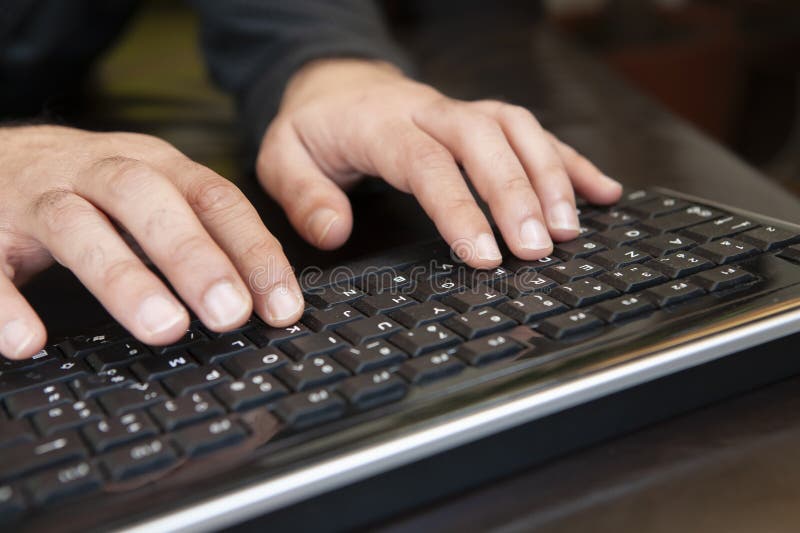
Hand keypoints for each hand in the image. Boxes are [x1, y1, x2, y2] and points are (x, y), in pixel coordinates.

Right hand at [0, 126, 303, 358]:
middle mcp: (96, 171)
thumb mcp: (155, 196)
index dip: (253, 250)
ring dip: (123, 278)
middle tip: (229, 313)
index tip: (282, 306)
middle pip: (147, 199)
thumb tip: (263, 298)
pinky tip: (29, 340)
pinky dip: (5, 302)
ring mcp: (35, 195)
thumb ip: (202, 235)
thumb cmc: (93, 189)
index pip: (214, 198)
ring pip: (76, 225)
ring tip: (164, 327)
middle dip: (194, 256)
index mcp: (152, 165)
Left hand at [258, 59, 621, 266]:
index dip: (461, 210)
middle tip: (540, 248)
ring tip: (571, 230)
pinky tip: (602, 192)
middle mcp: (431, 112)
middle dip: (518, 195)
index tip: (485, 255)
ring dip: (552, 177)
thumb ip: (303, 195)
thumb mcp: (282, 157)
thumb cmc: (315, 129)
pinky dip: (571, 161)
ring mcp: (463, 111)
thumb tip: (334, 232)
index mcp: (382, 125)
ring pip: (518, 130)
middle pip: (485, 142)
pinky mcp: (484, 119)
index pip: (428, 165)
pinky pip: (535, 132)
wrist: (336, 86)